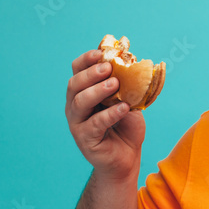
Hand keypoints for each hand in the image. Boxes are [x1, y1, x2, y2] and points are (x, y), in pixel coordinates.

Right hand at [65, 48, 144, 179]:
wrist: (127, 157)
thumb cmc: (125, 126)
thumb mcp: (128, 100)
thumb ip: (126, 85)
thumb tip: (133, 62)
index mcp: (83, 92)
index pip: (77, 70)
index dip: (86, 59)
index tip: (101, 52)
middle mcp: (75, 105)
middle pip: (75, 84)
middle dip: (91, 73)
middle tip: (109, 68)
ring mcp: (77, 123)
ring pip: (80, 102)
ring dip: (98, 91)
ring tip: (115, 84)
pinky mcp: (85, 139)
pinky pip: (95, 124)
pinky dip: (110, 114)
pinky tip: (124, 108)